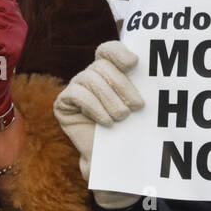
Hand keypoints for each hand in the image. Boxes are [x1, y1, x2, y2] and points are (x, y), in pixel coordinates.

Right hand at [54, 41, 143, 209]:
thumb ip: (140, 86)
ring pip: (90, 79)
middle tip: (137, 107)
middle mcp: (90, 75)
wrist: (114, 160)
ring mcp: (75, 87)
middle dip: (122, 85)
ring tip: (122, 118)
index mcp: (109, 70)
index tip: (133, 63)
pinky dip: (94, 107)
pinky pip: (77, 95)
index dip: (118, 52)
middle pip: (102, 66)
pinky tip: (106, 122)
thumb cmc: (130, 130)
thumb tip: (146, 66)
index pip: (108, 50)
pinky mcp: (63, 103)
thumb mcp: (138, 106)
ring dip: (110, 99)